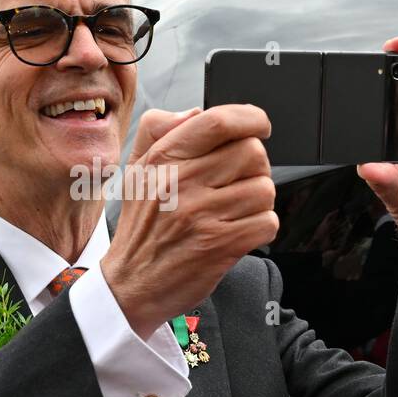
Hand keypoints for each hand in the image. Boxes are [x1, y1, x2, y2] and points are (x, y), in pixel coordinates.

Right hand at [101, 105, 277, 336]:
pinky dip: (261, 227)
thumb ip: (158, 131)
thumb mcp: (136, 171)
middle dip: (254, 167)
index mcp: (164, 160)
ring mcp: (202, 215)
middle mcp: (182, 183)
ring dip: (259, 201)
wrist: (130, 284)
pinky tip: (239, 232)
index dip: (250, 118)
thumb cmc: (141, 227)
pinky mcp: (220, 246)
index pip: (217, 121)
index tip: (260, 125)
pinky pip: (267, 222)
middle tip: (239, 182)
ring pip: (264, 189)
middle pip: (252, 152)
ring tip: (235, 211)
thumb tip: (196, 112)